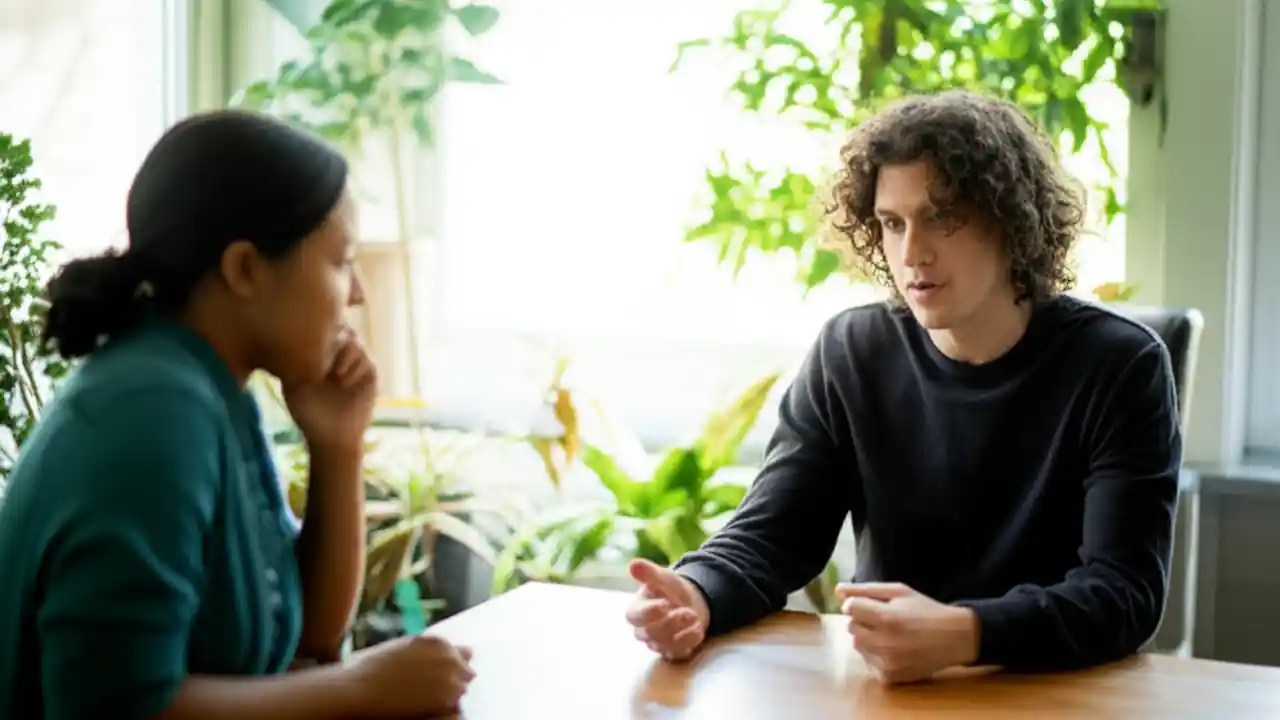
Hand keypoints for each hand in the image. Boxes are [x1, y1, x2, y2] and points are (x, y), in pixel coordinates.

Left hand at [284, 329, 377, 452]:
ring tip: (334, 374)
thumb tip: (286, 338)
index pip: (324, 329)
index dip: (319, 331)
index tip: (308, 345)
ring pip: (355, 342)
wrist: (331, 437)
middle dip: (334, 340)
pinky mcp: (370, 374)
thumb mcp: (292, 385)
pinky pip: (366, 360)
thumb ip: (293, 362)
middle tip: (324, 357)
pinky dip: (354, 368)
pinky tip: (343, 381)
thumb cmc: (308, 413)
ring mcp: (357, 364)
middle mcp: (340, 355)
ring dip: (344, 355)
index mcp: (321, 354)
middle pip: (342, 329)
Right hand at [345, 633, 474, 716]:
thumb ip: (424, 652)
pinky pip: (456, 706)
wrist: (358, 690)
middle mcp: (449, 657)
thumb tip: (436, 658)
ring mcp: (451, 679)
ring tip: (429, 700)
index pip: (464, 654)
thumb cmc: (370, 670)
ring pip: (463, 690)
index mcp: (438, 642)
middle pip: (467, 673)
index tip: (443, 675)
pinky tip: (429, 709)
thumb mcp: (401, 649)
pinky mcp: (447, 701)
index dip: (452, 665)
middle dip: (456, 679)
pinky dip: (447, 707)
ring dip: (451, 694)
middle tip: (436, 691)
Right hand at [625, 559, 710, 661]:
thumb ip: (649, 573)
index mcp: (637, 610)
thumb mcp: (663, 577)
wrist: (690, 601)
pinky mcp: (672, 652)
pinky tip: (698, 631)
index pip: (634, 616)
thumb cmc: (670, 589)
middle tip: (688, 612)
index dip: (648, 613)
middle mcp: (644, 630)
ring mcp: (657, 643)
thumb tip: (633, 564)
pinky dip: (689, 644)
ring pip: (664, 645)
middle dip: (670, 623)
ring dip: (682, 633)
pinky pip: (677, 654)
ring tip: (696, 618)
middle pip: (650, 633)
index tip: (664, 604)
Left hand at [836, 582, 979, 683]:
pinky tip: (895, 648)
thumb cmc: (925, 610)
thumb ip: (866, 590)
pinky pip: (869, 662)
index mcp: (886, 618)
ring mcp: (887, 662)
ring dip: (868, 637)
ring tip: (890, 633)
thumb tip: (838, 590)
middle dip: (863, 620)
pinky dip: (876, 654)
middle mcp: (884, 642)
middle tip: (884, 619)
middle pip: (851, 627)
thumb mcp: (899, 592)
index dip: (859, 604)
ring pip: (858, 645)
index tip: (872, 605)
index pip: (849, 608)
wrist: (954, 638)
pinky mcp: (890, 676)